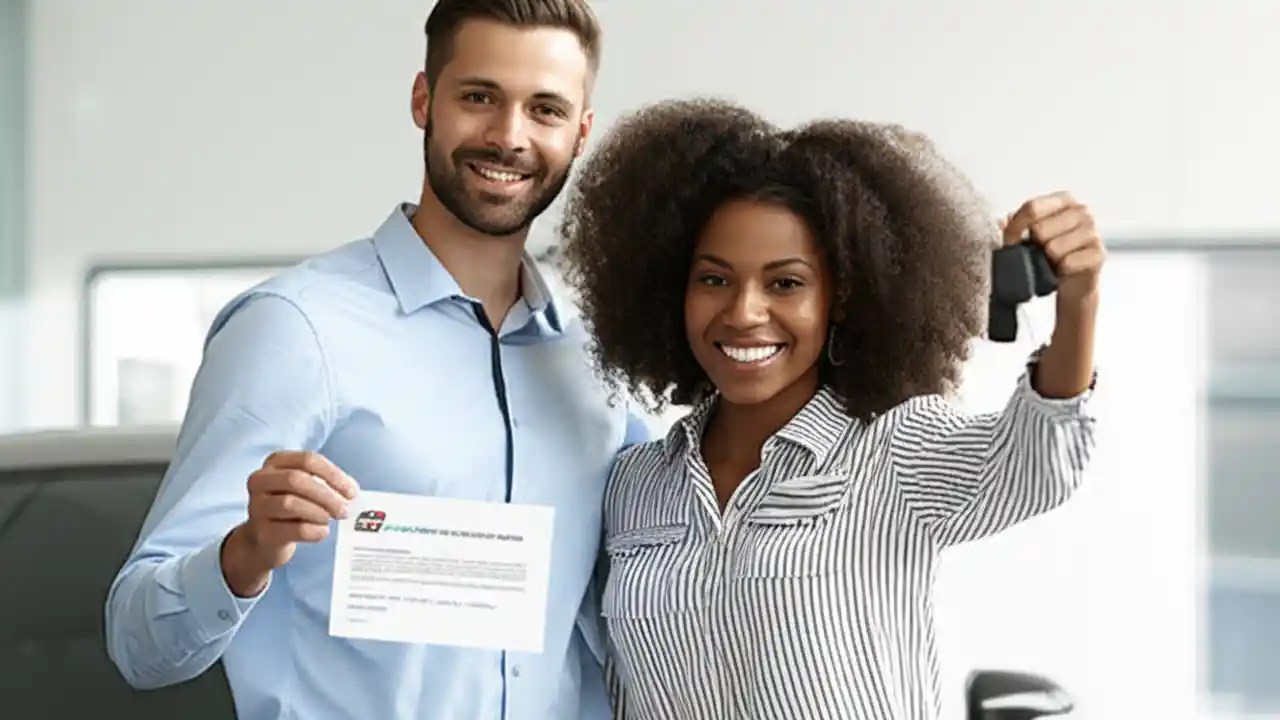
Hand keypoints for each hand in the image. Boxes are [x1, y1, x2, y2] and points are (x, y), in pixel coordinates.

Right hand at [221, 451, 359, 596]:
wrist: (263, 540)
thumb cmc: (291, 508)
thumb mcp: (306, 489)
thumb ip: (327, 485)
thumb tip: (351, 492)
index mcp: (275, 462)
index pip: (308, 460)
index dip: (334, 475)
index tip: (352, 492)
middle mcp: (260, 480)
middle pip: (296, 480)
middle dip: (326, 496)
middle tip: (344, 510)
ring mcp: (256, 506)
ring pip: (291, 504)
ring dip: (319, 512)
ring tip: (329, 520)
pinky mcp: (260, 532)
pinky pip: (293, 529)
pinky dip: (314, 531)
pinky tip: (321, 532)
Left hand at [999, 191, 1105, 312]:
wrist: (1072, 279)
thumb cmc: (1048, 252)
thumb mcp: (1028, 235)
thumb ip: (1014, 225)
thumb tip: (1001, 223)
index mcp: (1064, 200)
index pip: (1031, 208)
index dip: (1015, 229)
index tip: (1009, 242)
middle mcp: (1082, 211)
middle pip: (1040, 229)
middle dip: (1032, 247)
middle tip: (1037, 253)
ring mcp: (1093, 232)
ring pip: (1053, 248)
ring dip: (1047, 261)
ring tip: (1052, 261)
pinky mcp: (1099, 254)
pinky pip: (1067, 264)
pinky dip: (1060, 271)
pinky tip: (1063, 269)